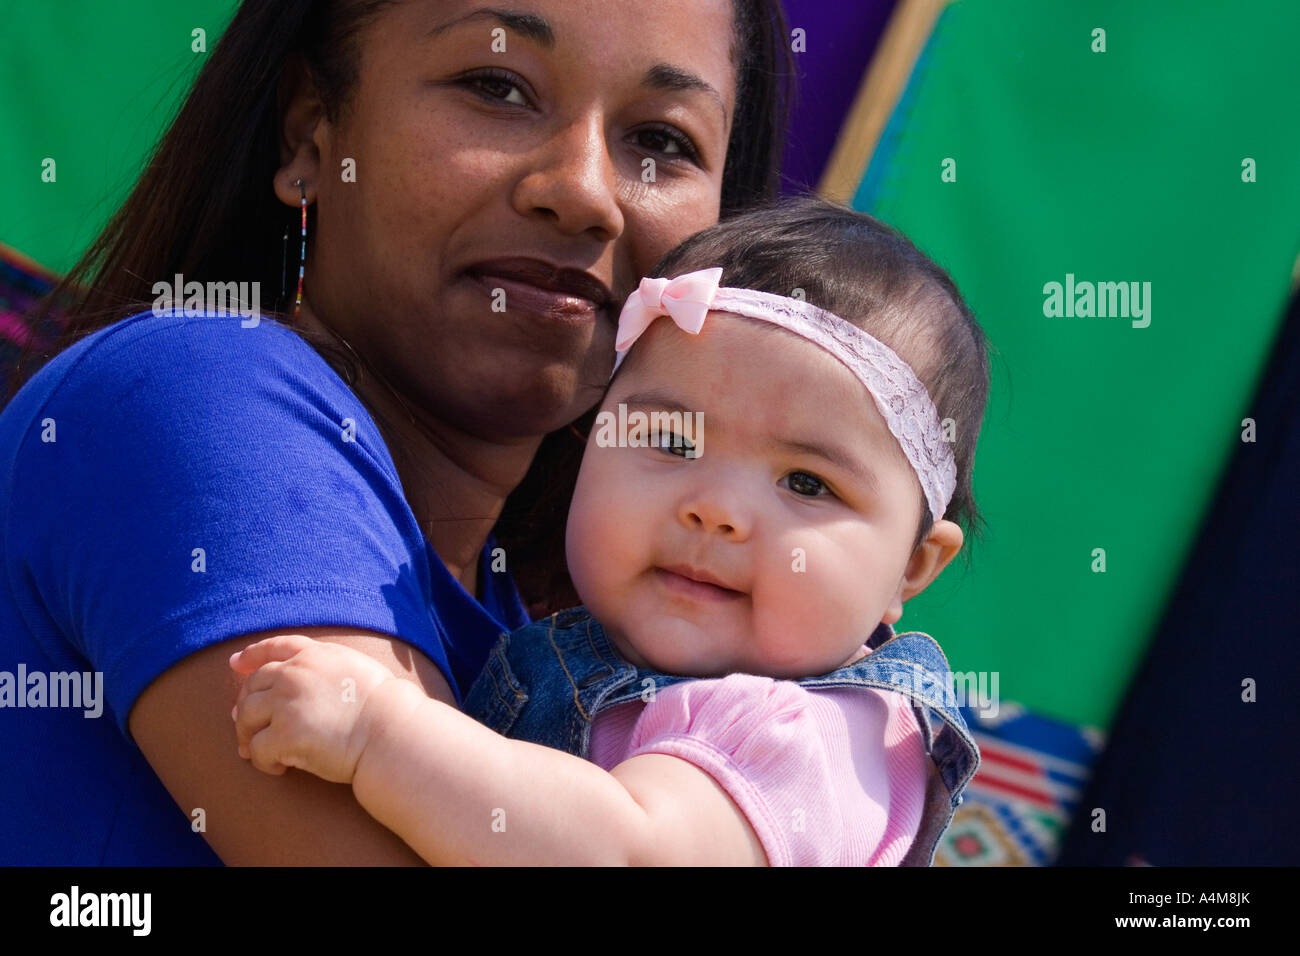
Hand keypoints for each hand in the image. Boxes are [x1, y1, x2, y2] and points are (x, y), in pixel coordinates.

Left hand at [229, 635, 400, 782]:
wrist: (390, 730)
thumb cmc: (383, 706)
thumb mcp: (354, 667)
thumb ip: (326, 666)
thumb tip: (304, 680)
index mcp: (312, 656)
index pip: (272, 649)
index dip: (251, 656)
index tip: (236, 664)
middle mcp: (294, 674)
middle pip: (252, 686)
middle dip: (245, 706)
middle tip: (246, 728)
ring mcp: (286, 704)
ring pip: (245, 718)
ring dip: (248, 736)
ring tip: (258, 752)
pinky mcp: (284, 736)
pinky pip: (257, 750)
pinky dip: (263, 762)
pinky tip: (279, 768)